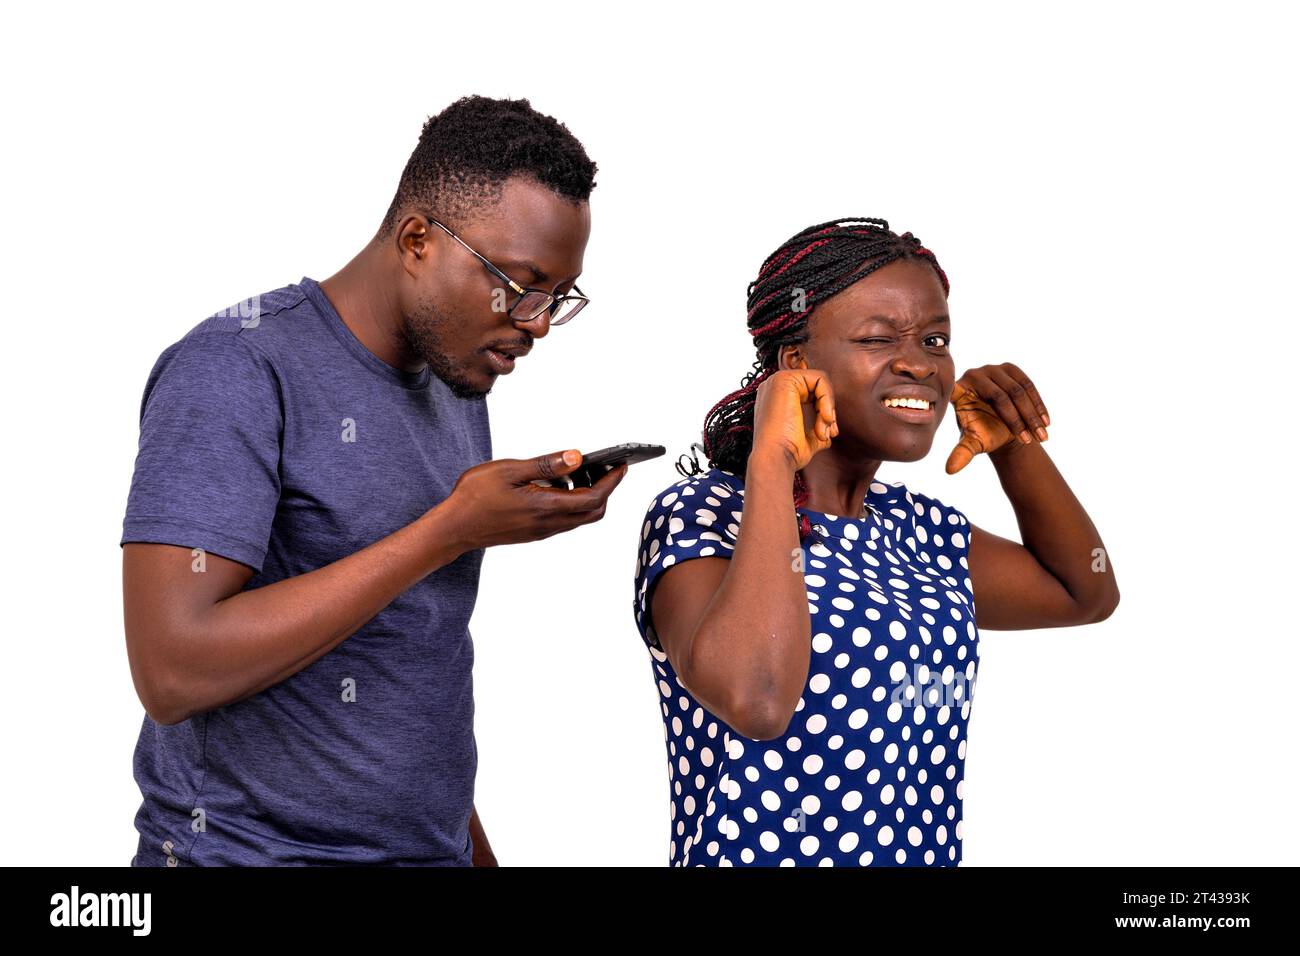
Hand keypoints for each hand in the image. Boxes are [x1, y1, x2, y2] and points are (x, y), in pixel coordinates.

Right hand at [444, 450, 627, 549]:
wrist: (453, 528)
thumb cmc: (475, 497)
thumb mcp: (510, 470)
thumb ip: (546, 464)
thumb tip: (576, 457)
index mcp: (547, 508)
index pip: (593, 498)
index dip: (612, 482)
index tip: (622, 465)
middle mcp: (549, 524)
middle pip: (593, 512)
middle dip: (606, 490)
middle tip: (608, 467)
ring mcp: (542, 530)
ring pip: (579, 517)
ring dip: (587, 496)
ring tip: (581, 471)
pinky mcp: (533, 532)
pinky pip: (563, 519)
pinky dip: (571, 502)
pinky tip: (557, 485)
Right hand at [752, 369, 838, 471]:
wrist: (775, 459)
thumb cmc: (787, 453)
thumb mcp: (807, 440)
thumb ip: (817, 428)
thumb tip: (830, 430)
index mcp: (776, 398)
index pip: (810, 392)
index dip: (823, 410)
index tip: (826, 434)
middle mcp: (773, 386)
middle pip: (816, 385)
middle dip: (828, 409)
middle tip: (828, 432)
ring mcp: (777, 381)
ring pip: (820, 381)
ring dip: (828, 406)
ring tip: (824, 430)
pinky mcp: (784, 379)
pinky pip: (819, 379)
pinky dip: (827, 399)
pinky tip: (824, 419)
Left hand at [945, 363, 1050, 473]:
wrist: (1001, 426)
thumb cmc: (983, 435)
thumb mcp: (973, 444)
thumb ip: (961, 453)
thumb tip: (950, 471)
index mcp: (959, 390)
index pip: (968, 394)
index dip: (984, 406)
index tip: (1005, 426)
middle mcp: (974, 374)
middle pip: (1001, 397)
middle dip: (1019, 421)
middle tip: (1032, 441)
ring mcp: (993, 369)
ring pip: (1018, 391)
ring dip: (1032, 416)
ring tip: (1042, 437)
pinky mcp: (1010, 369)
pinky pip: (1028, 386)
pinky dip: (1038, 406)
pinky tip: (1045, 423)